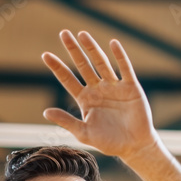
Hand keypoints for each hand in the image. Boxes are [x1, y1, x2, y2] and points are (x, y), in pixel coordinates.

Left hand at [42, 30, 159, 161]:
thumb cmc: (109, 142)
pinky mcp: (130, 87)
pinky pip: (124, 68)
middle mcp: (98, 89)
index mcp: (85, 99)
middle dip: (73, 50)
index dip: (57, 67)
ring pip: (101, 63)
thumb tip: (45, 112)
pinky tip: (113, 44)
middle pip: (83, 65)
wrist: (134, 146)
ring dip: (92, 48)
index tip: (45, 55)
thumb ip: (66, 121)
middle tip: (63, 33)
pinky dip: (119, 56)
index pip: (68, 80)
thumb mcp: (84, 133)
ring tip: (82, 34)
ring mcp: (114, 87)